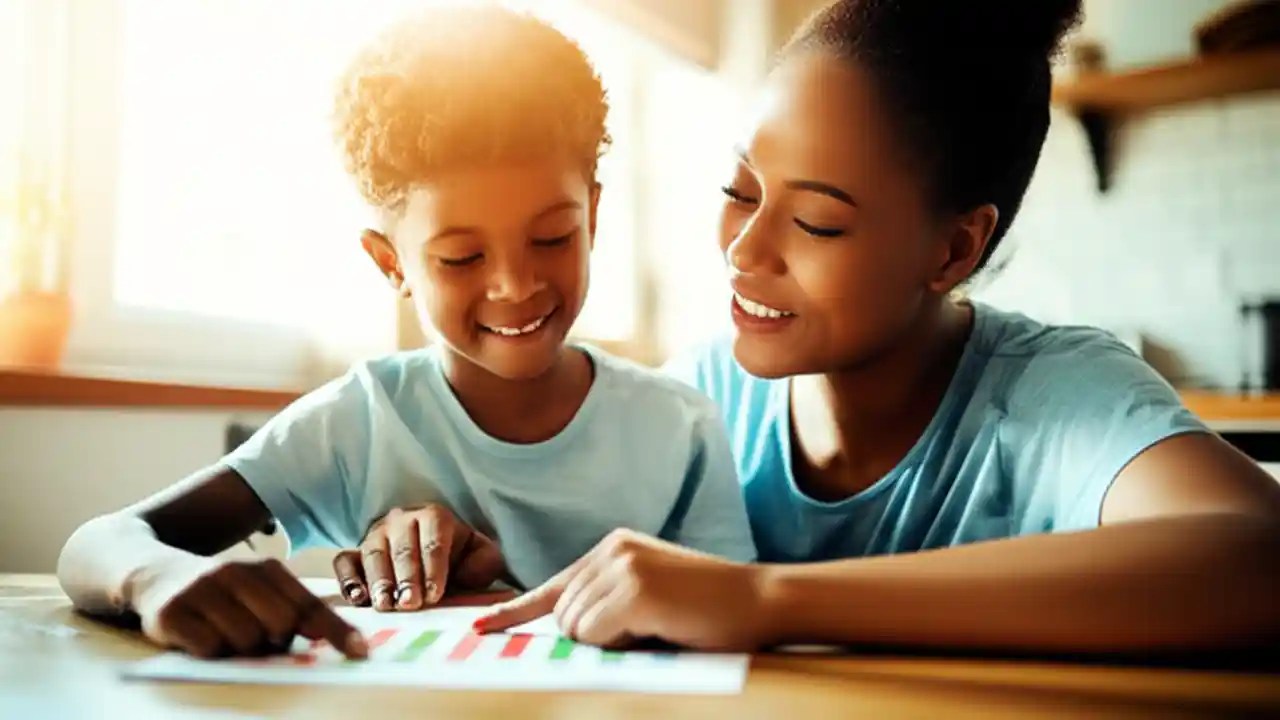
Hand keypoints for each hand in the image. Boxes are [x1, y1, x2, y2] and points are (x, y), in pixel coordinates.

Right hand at [129, 555, 366, 658]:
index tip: (360, 652)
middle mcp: (235, 574)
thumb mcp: (256, 590)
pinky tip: (200, 637)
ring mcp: (203, 592)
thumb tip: (335, 640)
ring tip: (224, 633)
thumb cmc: (218, 592)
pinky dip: (210, 652)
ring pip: (246, 641)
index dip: (336, 630)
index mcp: (265, 569)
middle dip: (275, 641)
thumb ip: (291, 610)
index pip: (309, 604)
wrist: (151, 571)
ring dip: (240, 649)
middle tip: (257, 636)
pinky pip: (210, 650)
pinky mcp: (173, 614)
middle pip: (281, 626)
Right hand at [332, 504, 506, 611]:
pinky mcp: (355, 552)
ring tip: (386, 606)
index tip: (435, 595)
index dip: (434, 569)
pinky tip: (358, 599)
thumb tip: (470, 575)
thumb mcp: (480, 555)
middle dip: (407, 577)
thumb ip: (485, 562)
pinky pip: (345, 561)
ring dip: (379, 581)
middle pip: (402, 548)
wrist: (432, 550)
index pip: (433, 541)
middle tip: (410, 604)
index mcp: (434, 517)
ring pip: (374, 554)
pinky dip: (348, 579)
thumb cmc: (458, 555)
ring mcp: (375, 535)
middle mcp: (401, 520)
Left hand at [474, 529, 765, 650]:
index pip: (552, 586)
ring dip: (611, 643)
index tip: (479, 628)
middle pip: (562, 617)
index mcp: (613, 546)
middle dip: (596, 638)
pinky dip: (622, 645)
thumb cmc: (709, 609)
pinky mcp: (634, 591)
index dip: (513, 611)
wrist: (760, 600)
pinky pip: (596, 637)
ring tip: (658, 627)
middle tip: (648, 629)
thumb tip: (566, 631)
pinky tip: (660, 628)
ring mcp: (622, 567)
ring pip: (575, 630)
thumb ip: (607, 602)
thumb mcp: (650, 593)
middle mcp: (612, 549)